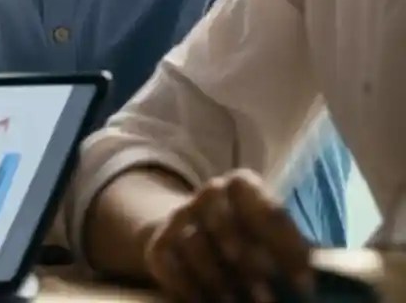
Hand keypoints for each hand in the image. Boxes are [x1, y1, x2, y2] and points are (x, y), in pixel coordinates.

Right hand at [144, 170, 312, 301]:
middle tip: (270, 299)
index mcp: (241, 186)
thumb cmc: (244, 236)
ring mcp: (179, 217)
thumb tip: (320, 278)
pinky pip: (170, 265)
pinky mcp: (158, 245)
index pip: (265, 208)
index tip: (304, 284)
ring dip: (218, 278)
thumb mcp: (267, 233)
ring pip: (194, 243)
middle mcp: (207, 194)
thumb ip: (288, 248)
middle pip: (224, 223)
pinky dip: (189, 287)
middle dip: (249, 264)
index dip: (286, 247)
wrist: (187, 234)